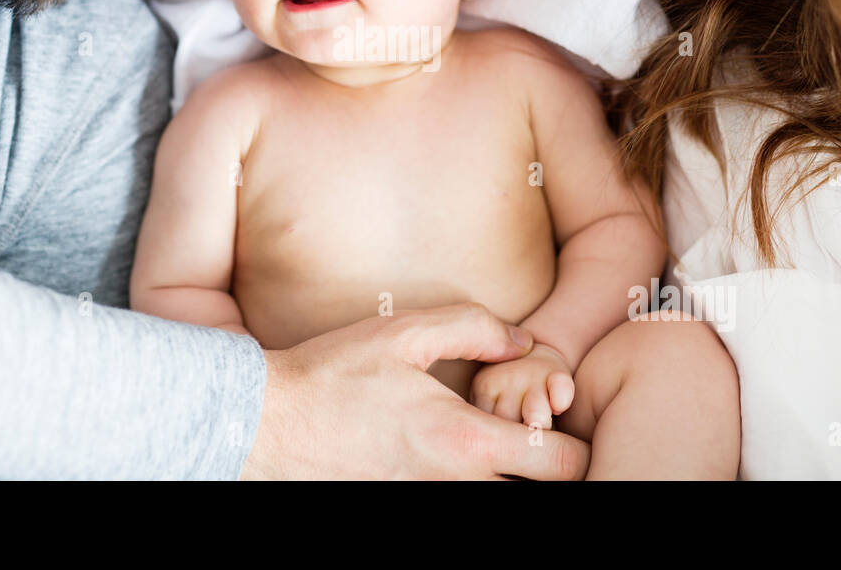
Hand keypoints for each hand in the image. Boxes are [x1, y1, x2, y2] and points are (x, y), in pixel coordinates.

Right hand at [240, 303, 589, 479]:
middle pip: (537, 498)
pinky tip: (448, 460)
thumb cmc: (332, 375)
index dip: (575, 446)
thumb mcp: (402, 334)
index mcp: (463, 440)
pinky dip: (466, 486)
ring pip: (496, 505)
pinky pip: (453, 507)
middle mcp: (453, 487)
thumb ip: (473, 328)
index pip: (563, 467)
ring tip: (493, 450)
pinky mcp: (401, 510)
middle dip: (547, 472)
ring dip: (505, 481)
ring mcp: (426, 506)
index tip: (556, 424)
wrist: (266, 426)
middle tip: (531, 440)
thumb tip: (524, 342)